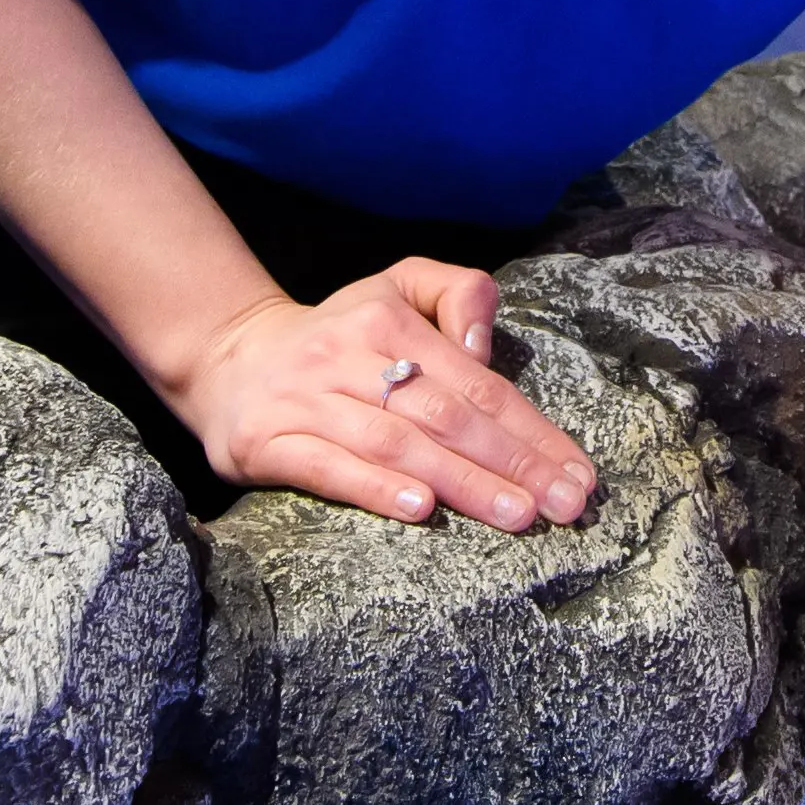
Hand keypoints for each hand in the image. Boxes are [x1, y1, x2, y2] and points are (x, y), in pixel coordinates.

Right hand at [177, 258, 599, 533]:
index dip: (531, 431)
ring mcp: (305, 401)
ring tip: (516, 513)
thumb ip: (456, 294)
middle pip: (445, 414)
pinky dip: (373, 487)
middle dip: (512, 462)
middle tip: (564, 505)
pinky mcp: (266, 442)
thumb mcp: (396, 290)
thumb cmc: (337, 335)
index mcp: (386, 321)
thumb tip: (485, 348)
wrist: (227, 358)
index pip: (476, 383)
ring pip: (395, 443)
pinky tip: (419, 506)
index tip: (577, 474)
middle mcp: (346, 357)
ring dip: (461, 481)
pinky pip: (326, 467)